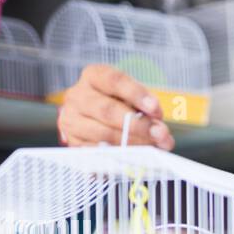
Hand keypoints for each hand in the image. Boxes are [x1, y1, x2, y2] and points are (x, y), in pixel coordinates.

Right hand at [55, 63, 175, 149]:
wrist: (94, 120)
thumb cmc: (120, 104)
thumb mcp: (134, 99)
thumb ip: (148, 111)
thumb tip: (162, 133)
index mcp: (94, 76)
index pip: (113, 80)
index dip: (136, 94)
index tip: (155, 109)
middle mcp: (77, 96)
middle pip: (107, 110)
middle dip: (137, 124)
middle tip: (159, 133)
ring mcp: (71, 120)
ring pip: (103, 134)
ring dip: (133, 143)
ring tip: (153, 147)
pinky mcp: (73, 142)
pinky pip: (97, 152)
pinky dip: (119, 156)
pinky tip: (136, 157)